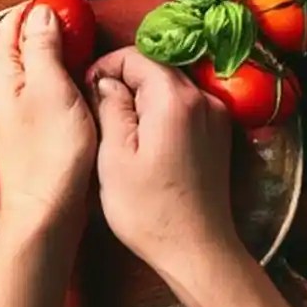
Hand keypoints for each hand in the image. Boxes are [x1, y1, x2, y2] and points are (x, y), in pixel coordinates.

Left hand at [0, 4, 97, 240]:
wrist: (46, 212)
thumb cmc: (49, 153)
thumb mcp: (50, 87)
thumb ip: (42, 46)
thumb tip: (42, 12)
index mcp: (1, 73)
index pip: (13, 22)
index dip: (41, 9)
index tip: (72, 6)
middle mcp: (4, 88)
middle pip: (26, 42)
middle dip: (55, 29)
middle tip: (88, 28)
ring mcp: (19, 108)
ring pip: (40, 66)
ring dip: (64, 55)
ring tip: (92, 53)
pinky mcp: (35, 126)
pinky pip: (50, 89)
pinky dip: (67, 79)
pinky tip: (87, 86)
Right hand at [88, 47, 236, 275]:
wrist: (196, 250)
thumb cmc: (148, 209)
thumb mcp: (115, 157)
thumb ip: (110, 108)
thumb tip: (106, 81)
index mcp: (174, 99)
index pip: (137, 56)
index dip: (106, 66)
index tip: (86, 89)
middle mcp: (202, 99)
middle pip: (158, 67)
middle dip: (125, 78)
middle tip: (98, 106)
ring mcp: (216, 115)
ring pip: (172, 85)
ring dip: (144, 93)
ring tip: (118, 122)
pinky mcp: (219, 133)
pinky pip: (186, 105)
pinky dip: (163, 108)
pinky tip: (145, 135)